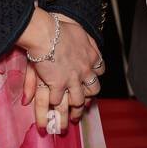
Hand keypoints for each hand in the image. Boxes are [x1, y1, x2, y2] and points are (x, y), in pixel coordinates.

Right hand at [20, 11, 103, 131]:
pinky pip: (59, 100)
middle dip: (88, 99)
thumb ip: (87, 43)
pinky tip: (51, 108)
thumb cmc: (60, 27)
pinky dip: (55, 105)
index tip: (90, 81)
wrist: (46, 32)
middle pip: (93, 90)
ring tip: (70, 120)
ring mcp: (73, 79)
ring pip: (78, 101)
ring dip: (74, 111)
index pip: (100, 70)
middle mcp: (85, 70)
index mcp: (92, 56)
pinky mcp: (58, 85)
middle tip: (83, 106)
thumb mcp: (78, 31)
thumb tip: (93, 56)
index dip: (95, 77)